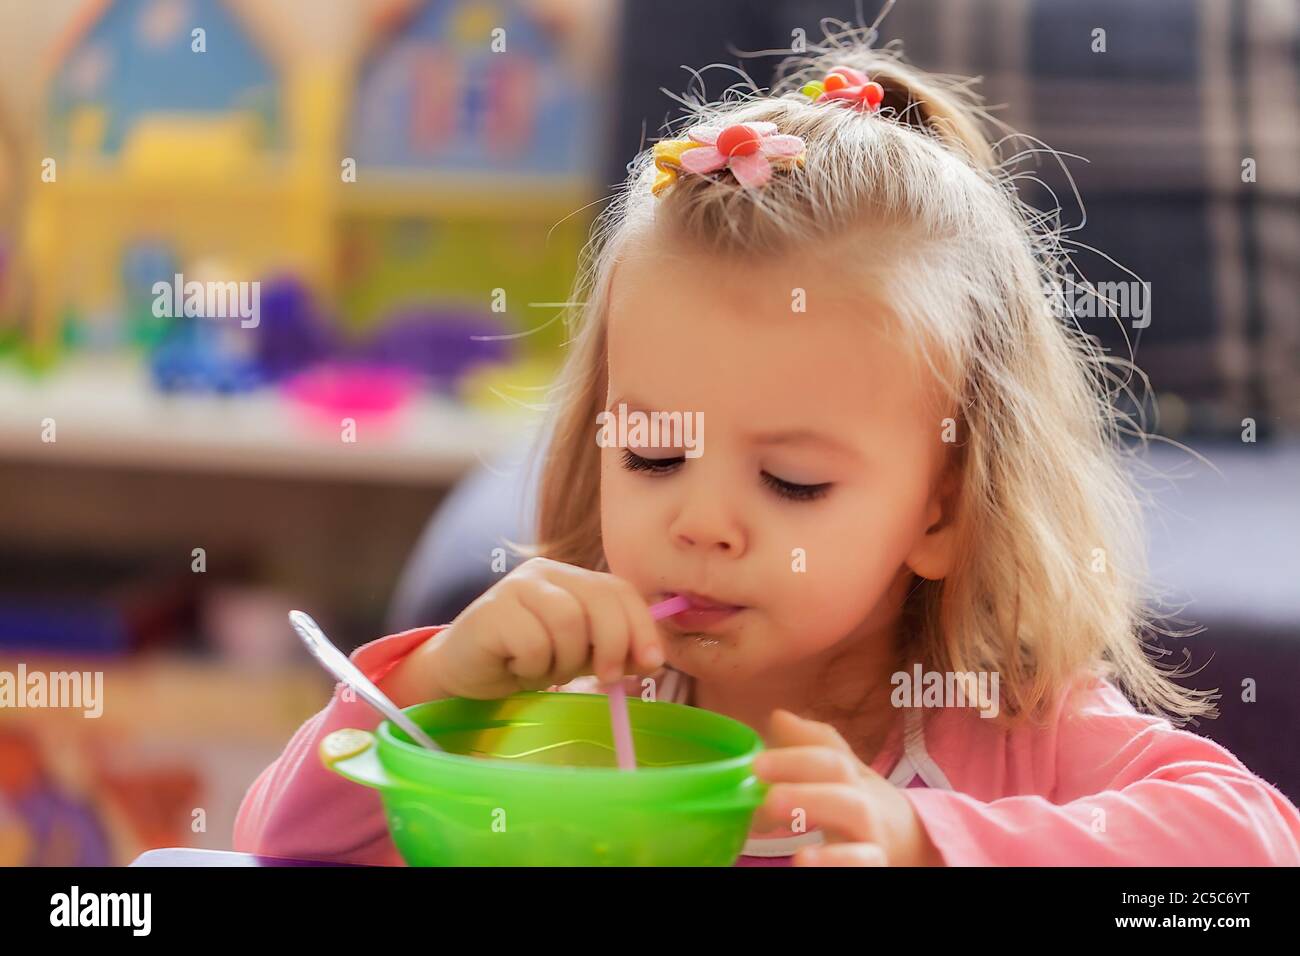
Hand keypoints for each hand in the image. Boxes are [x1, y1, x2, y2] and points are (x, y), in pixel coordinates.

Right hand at [419, 557, 664, 699]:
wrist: (464, 671)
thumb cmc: (524, 660)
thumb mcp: (579, 655)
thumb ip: (613, 651)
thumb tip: (654, 659)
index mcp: (572, 577)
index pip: (619, 590)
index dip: (642, 626)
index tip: (653, 663)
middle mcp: (546, 572)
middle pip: (599, 599)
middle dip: (614, 643)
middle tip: (608, 678)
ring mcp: (517, 586)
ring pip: (568, 621)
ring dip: (566, 659)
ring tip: (547, 671)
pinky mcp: (493, 609)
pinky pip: (534, 642)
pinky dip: (535, 667)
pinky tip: (518, 668)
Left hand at [752, 709, 944, 866]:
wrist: (912, 842)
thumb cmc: (861, 802)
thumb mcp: (843, 771)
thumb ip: (812, 745)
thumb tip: (778, 716)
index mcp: (855, 781)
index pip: (831, 763)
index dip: (795, 760)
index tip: (756, 764)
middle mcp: (868, 814)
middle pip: (849, 804)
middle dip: (809, 798)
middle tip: (769, 799)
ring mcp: (873, 848)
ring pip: (863, 851)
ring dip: (832, 855)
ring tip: (798, 856)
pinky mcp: (872, 871)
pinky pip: (863, 873)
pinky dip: (838, 870)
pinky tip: (806, 866)